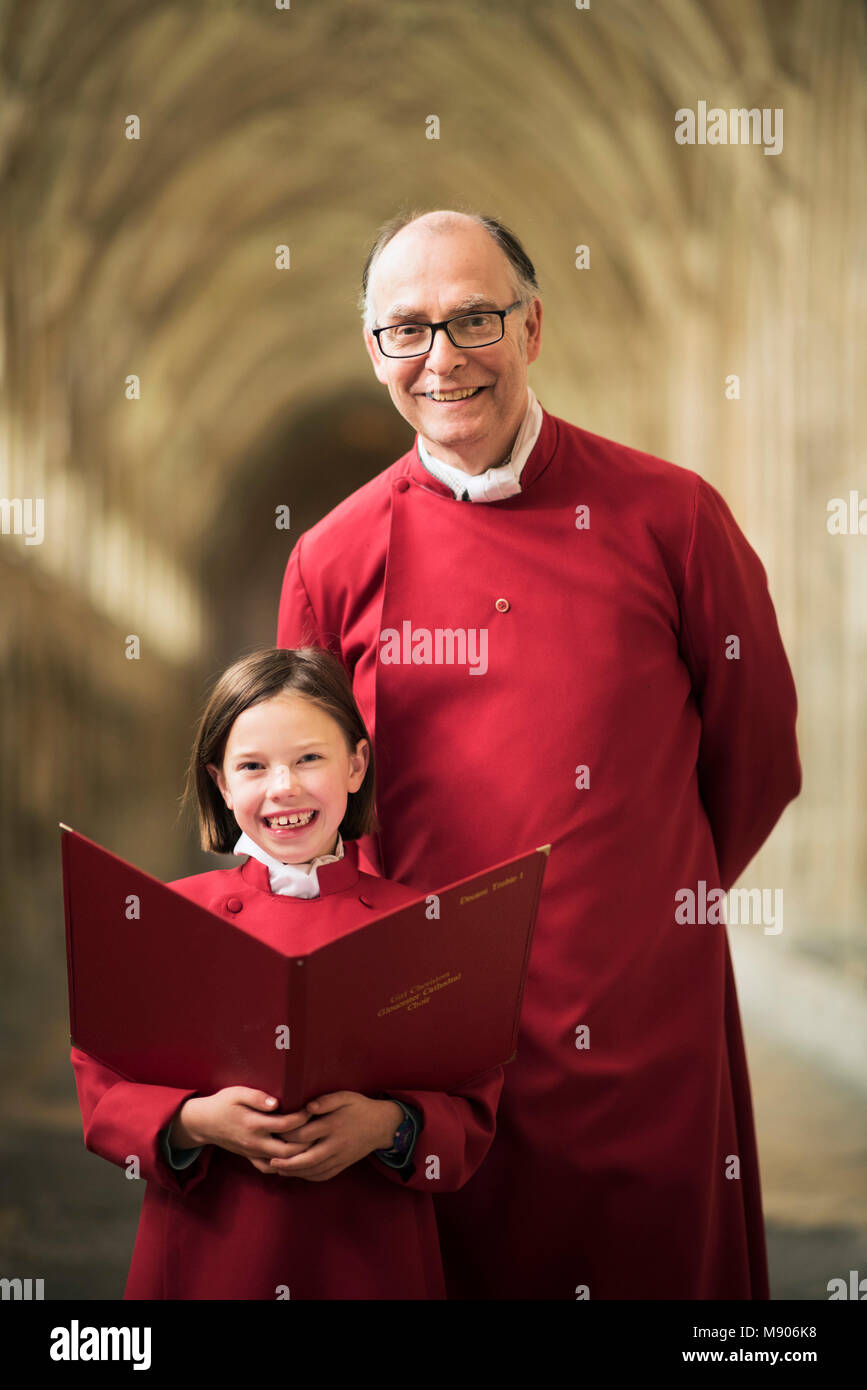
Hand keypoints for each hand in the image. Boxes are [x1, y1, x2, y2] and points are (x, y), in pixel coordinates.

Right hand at [170, 1088, 311, 1173]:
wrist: (204, 1123)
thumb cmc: (223, 1103)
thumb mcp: (237, 1093)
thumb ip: (257, 1097)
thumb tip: (276, 1103)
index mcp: (254, 1124)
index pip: (286, 1125)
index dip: (303, 1117)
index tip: (312, 1107)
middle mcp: (256, 1142)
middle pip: (289, 1150)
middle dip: (308, 1140)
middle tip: (318, 1127)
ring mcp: (253, 1153)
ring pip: (282, 1161)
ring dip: (299, 1154)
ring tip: (313, 1140)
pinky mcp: (251, 1158)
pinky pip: (270, 1168)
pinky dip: (285, 1165)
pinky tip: (296, 1155)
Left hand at [264, 1092, 403, 1182]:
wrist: (382, 1125)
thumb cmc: (360, 1108)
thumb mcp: (346, 1097)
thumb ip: (326, 1100)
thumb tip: (307, 1106)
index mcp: (334, 1126)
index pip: (305, 1134)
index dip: (288, 1135)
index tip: (275, 1132)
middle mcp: (336, 1144)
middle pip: (307, 1159)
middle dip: (287, 1162)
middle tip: (270, 1161)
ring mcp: (340, 1157)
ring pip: (314, 1170)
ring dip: (295, 1172)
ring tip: (278, 1169)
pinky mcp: (343, 1165)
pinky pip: (324, 1175)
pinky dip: (308, 1177)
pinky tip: (297, 1173)